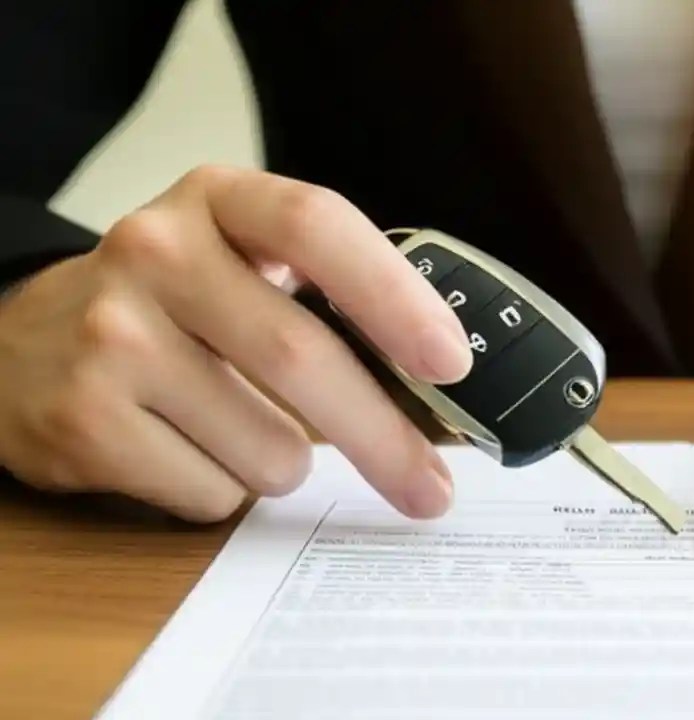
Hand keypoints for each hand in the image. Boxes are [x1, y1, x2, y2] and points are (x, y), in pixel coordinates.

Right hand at [0, 165, 471, 520]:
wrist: (18, 344)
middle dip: (386, 440)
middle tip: (432, 488)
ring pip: (268, 448)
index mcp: (217, 201)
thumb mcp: (237, 262)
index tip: (450, 362)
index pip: (317, 226)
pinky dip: (226, 489)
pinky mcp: (81, 418)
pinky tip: (187, 450)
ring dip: (285, 466)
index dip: (394, 296)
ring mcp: (110, 334)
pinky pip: (212, 492)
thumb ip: (328, 298)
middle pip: (302, 357)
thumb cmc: (170, 307)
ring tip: (243, 433)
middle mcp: (156, 252)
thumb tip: (444, 393)